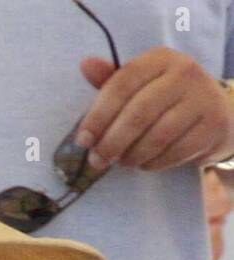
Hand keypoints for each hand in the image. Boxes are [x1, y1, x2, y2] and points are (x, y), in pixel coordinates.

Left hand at [77, 48, 233, 171]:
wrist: (212, 109)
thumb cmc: (162, 98)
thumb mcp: (138, 84)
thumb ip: (111, 81)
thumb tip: (85, 64)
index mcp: (159, 59)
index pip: (122, 83)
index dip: (98, 115)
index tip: (83, 140)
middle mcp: (184, 72)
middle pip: (138, 114)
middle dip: (111, 143)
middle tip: (97, 160)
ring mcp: (202, 98)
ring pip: (157, 136)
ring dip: (131, 156)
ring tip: (121, 161)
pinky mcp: (213, 124)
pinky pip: (175, 152)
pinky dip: (153, 163)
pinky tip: (144, 162)